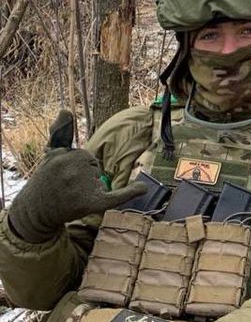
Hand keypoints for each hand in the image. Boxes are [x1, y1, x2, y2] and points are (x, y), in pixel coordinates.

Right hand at [8, 110, 145, 243]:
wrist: (36, 211)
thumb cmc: (46, 180)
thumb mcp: (50, 154)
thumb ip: (59, 131)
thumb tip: (66, 110)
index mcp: (62, 157)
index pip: (86, 156)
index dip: (78, 166)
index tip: (64, 175)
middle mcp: (72, 172)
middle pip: (94, 166)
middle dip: (85, 174)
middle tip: (67, 186)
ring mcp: (81, 189)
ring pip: (100, 180)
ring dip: (92, 187)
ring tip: (72, 195)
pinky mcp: (91, 205)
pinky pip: (115, 196)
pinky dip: (131, 192)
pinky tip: (142, 187)